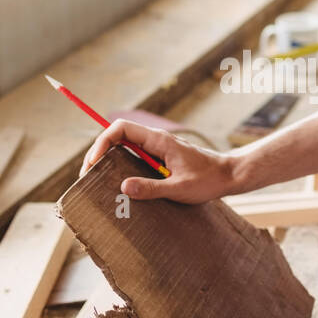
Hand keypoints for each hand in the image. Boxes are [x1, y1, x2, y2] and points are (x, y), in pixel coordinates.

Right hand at [81, 119, 236, 203]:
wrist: (229, 176)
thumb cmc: (208, 180)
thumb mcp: (179, 189)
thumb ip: (152, 188)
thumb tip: (123, 187)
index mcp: (158, 141)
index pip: (121, 129)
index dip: (102, 142)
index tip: (94, 163)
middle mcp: (155, 141)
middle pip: (118, 137)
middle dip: (99, 153)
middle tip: (88, 176)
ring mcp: (157, 149)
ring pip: (125, 147)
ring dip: (109, 160)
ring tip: (97, 181)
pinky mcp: (160, 159)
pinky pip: (134, 158)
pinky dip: (121, 167)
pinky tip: (118, 185)